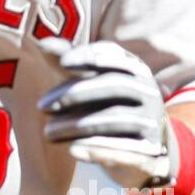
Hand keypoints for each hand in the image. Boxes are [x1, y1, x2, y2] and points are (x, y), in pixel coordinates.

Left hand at [35, 38, 177, 189]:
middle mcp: (148, 92)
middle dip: (75, 94)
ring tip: (48, 133)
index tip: (63, 62)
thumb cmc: (107, 106)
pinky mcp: (151, 151)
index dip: (90, 56)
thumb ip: (69, 63)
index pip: (115, 57)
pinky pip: (125, 150)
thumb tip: (41, 43)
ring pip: (115, 119)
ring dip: (78, 125)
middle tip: (41, 105)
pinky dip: (98, 150)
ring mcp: (153, 122)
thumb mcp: (89, 83)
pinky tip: (72, 150)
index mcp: (136, 70)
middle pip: (114, 86)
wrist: (142, 151)